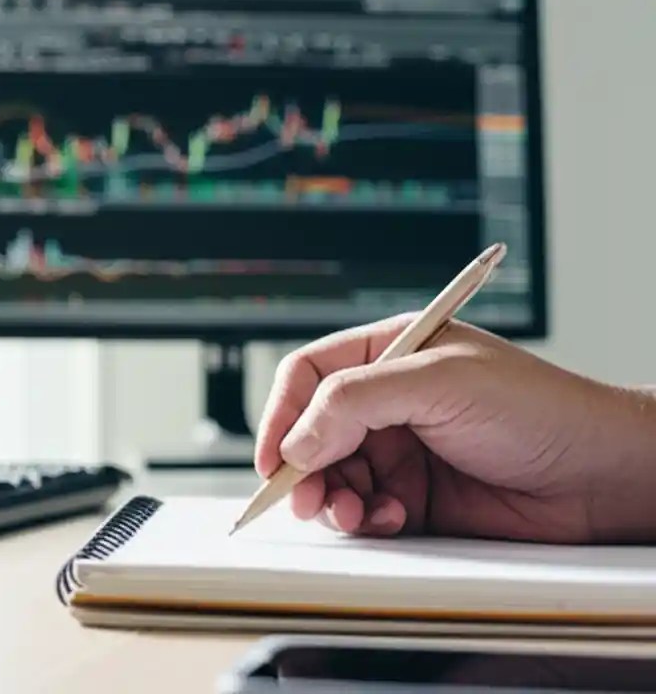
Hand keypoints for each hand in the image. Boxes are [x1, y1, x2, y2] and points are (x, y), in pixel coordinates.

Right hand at [255, 313, 655, 543]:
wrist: (600, 476)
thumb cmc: (538, 408)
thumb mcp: (439, 382)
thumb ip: (355, 401)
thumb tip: (296, 439)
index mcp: (389, 354)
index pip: (308, 376)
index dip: (281, 414)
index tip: (274, 457)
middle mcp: (387, 402)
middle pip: (309, 433)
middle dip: (301, 467)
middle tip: (305, 496)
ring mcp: (400, 451)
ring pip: (331, 478)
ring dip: (332, 499)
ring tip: (353, 512)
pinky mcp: (414, 498)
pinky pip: (364, 512)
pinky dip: (365, 520)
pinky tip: (391, 517)